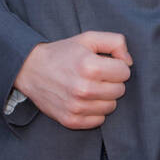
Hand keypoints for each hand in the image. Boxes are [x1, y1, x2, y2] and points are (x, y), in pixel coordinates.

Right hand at [15, 31, 131, 128]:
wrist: (30, 70)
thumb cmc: (62, 53)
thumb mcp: (88, 38)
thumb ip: (115, 42)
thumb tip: (128, 62)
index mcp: (89, 66)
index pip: (124, 72)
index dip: (116, 66)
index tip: (104, 64)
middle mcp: (83, 89)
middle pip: (119, 91)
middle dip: (111, 82)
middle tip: (96, 76)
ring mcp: (76, 107)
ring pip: (111, 107)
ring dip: (104, 97)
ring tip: (89, 87)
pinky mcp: (71, 120)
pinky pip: (99, 120)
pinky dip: (94, 111)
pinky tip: (83, 100)